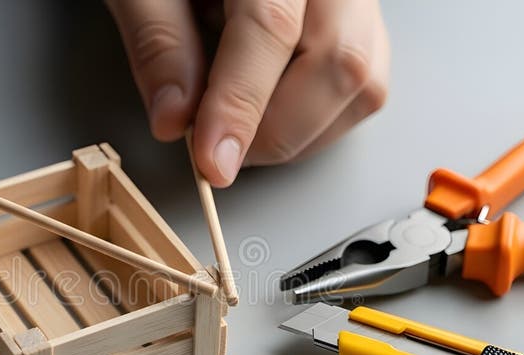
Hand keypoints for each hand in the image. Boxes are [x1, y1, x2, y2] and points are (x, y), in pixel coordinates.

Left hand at [107, 0, 388, 186]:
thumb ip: (159, 42)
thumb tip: (174, 119)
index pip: (271, 29)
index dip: (240, 104)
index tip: (212, 160)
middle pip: (338, 61)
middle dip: (274, 130)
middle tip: (217, 150)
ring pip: (362, 83)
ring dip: (298, 131)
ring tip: (240, 126)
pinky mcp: (365, 25)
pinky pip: (365, 88)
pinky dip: (316, 120)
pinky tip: (271, 109)